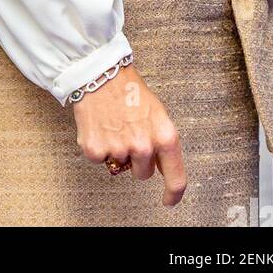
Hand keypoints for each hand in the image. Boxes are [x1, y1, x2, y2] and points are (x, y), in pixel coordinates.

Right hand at [72, 65, 185, 205]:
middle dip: (137, 160)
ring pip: (120, 166)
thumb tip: (160, 165)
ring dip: (116, 150)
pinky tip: (99, 126)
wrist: (99, 73)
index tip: (168, 200)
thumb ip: (161, 141)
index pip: (175, 179)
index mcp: (164, 137)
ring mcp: (119, 149)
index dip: (173, 194)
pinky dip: (97, 146)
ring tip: (113, 125)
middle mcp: (144, 146)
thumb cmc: (128, 89)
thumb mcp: (157, 113)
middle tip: (128, 134)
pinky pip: (99, 159)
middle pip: (143, 174)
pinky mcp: (96, 149)